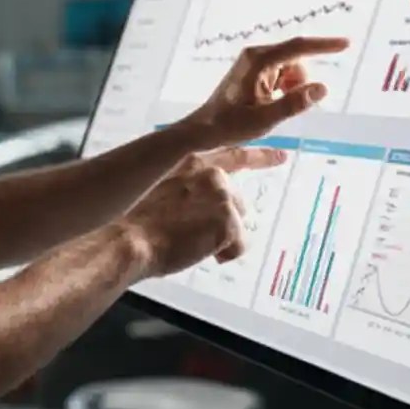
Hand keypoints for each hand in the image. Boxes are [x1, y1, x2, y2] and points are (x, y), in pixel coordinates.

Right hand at [121, 146, 285, 278]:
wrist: (128, 239)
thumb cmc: (136, 221)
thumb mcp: (162, 189)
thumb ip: (187, 189)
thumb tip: (199, 208)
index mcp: (193, 162)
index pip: (233, 154)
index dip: (259, 156)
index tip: (281, 156)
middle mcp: (213, 173)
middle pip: (236, 202)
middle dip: (224, 221)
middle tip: (203, 234)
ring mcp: (223, 196)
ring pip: (237, 225)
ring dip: (219, 238)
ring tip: (187, 242)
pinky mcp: (228, 220)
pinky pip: (237, 246)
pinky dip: (221, 254)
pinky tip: (195, 251)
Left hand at [175, 36, 349, 150]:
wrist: (203, 131)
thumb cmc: (229, 126)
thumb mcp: (264, 119)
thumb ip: (294, 103)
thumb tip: (322, 88)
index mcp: (258, 60)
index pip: (298, 47)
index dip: (324, 45)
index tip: (346, 44)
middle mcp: (256, 56)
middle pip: (297, 62)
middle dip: (299, 84)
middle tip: (279, 106)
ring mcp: (255, 63)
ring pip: (292, 71)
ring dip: (291, 90)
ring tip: (269, 109)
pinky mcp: (255, 72)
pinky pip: (283, 77)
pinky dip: (284, 91)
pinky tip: (268, 106)